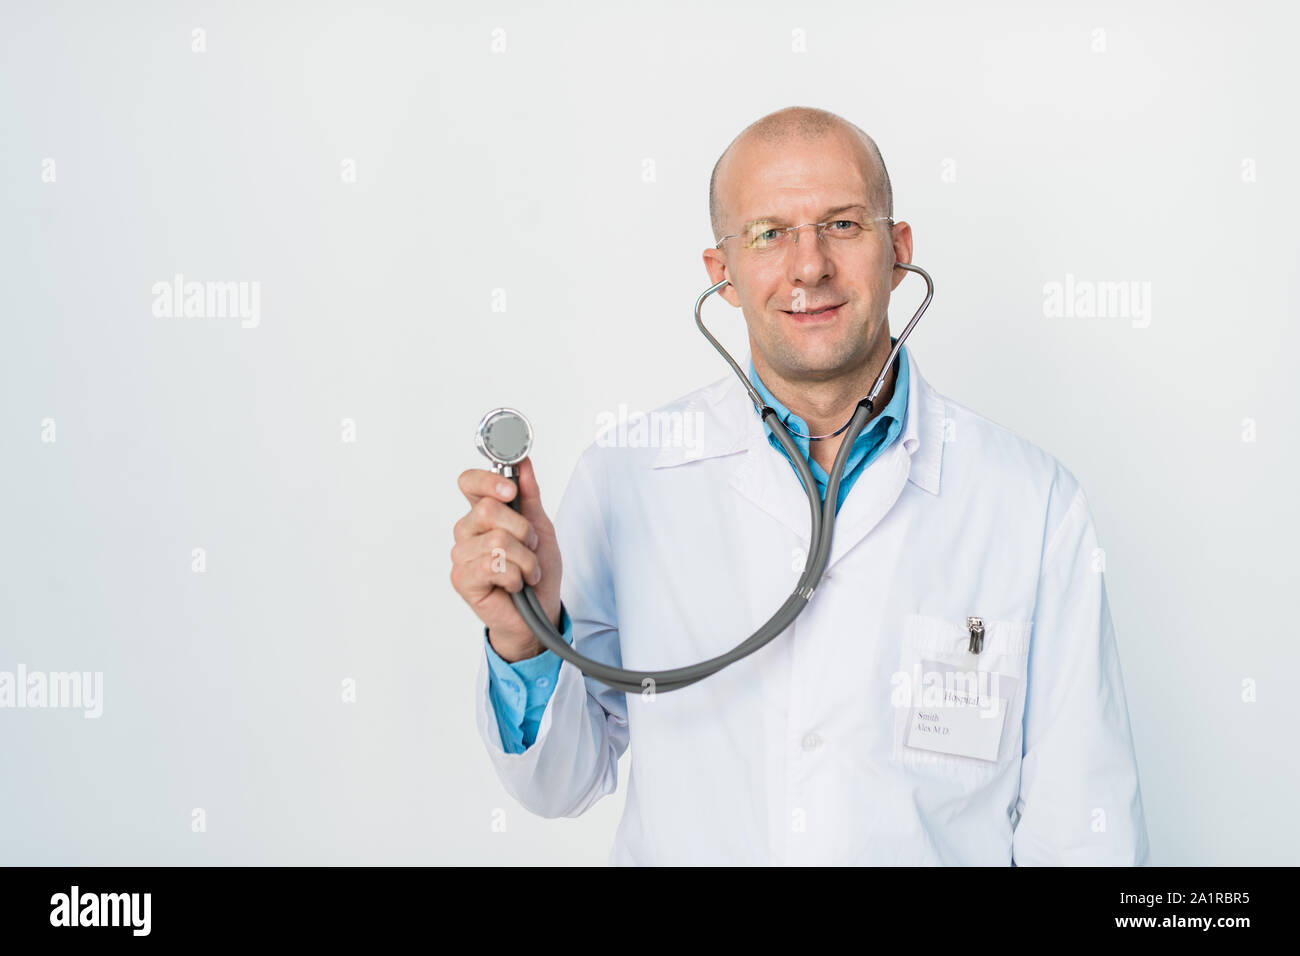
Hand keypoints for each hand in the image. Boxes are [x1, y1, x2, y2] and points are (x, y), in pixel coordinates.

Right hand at [450, 457, 562, 662]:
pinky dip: (515, 576)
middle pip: (488, 509)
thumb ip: (530, 496)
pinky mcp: (462, 579)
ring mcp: (461, 555)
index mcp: (482, 513)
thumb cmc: (537, 573)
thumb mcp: (541, 528)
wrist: (540, 613)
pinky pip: (493, 565)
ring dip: (525, 560)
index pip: (469, 483)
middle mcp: (467, 531)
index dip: (488, 480)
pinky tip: (515, 585)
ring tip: (526, 572)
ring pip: (497, 541)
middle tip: (531, 547)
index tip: (511, 490)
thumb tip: (524, 464)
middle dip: (523, 530)